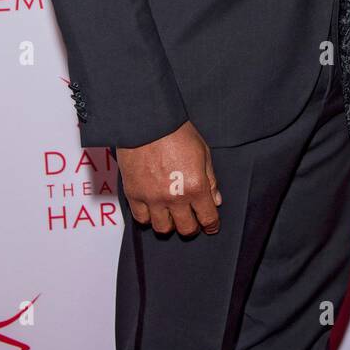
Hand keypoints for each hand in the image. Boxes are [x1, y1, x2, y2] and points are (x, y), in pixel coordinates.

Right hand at [116, 120, 221, 235]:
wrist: (147, 121)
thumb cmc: (177, 132)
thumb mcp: (203, 152)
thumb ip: (210, 179)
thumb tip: (216, 200)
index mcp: (196, 186)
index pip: (207, 218)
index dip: (211, 225)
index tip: (211, 226)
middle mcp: (175, 197)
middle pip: (186, 228)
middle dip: (192, 226)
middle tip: (191, 219)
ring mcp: (153, 198)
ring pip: (162, 228)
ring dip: (169, 223)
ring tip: (170, 214)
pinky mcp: (134, 194)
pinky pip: (141, 218)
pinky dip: (148, 217)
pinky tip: (153, 209)